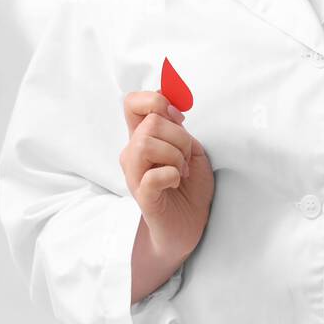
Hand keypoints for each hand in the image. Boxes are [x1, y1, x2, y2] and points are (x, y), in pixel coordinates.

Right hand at [120, 90, 213, 265]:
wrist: (190, 225)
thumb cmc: (189, 188)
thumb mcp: (190, 148)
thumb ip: (178, 126)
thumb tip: (170, 98)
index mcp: (143, 138)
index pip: (132, 103)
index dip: (155, 101)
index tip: (178, 118)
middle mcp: (133, 153)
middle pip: (150, 122)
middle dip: (179, 137)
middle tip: (186, 159)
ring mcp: (134, 175)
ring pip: (146, 144)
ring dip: (175, 156)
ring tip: (181, 171)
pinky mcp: (143, 196)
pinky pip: (153, 175)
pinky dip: (172, 174)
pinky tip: (175, 182)